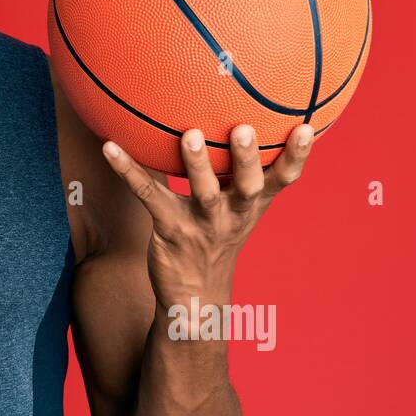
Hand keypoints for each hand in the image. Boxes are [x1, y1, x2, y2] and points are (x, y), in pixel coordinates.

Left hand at [101, 123, 313, 306]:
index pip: (283, 180)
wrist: (195, 298)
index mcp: (252, 207)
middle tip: (246, 129)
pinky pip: (148, 196)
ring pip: (204, 194)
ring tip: (191, 135)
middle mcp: (233, 216)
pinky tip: (109, 147)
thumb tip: (247, 116)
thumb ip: (245, 173)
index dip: (297, 157)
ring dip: (198, 164)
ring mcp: (202, 225)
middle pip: (248, 187)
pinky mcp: (170, 230)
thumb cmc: (217, 240)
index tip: (307, 128)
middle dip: (248, 159)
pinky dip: (128, 170)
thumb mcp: (240, 210)